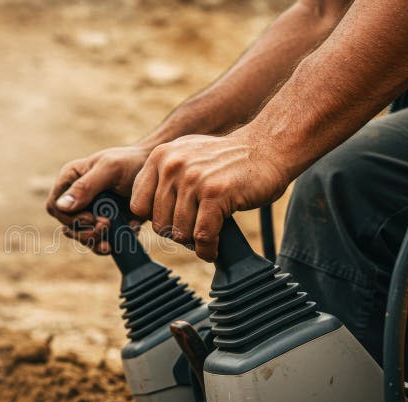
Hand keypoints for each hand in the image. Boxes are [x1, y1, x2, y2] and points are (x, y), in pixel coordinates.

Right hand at [46, 146, 147, 253]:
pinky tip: (123, 237)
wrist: (158, 173)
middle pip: (68, 226)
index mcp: (71, 180)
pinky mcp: (106, 224)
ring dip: (95, 242)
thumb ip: (85, 186)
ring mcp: (91, 213)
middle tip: (106, 226)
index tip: (91, 217)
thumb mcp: (109, 169)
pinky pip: (100, 241)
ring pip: (82, 237)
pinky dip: (111, 243)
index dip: (69, 217)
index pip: (55, 206)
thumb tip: (61, 206)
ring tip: (111, 240)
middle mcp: (77, 198)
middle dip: (84, 232)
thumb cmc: (131, 162)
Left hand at [130, 133, 288, 260]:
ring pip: (180, 233)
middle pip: (159, 223)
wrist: (269, 147)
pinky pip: (202, 236)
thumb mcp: (186, 156)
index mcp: (160, 157)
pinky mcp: (215, 194)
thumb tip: (140, 214)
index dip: (156, 219)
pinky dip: (208, 249)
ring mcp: (193, 179)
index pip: (138, 205)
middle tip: (195, 232)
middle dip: (177, 233)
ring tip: (207, 238)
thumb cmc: (227, 160)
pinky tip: (214, 249)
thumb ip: (163, 178)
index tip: (173, 222)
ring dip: (194, 243)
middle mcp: (172, 166)